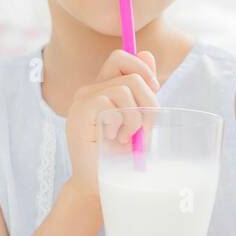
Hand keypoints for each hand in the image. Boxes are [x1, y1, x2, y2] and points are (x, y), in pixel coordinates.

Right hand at [64, 48, 160, 199]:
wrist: (100, 183)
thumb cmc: (120, 154)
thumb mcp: (140, 118)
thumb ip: (143, 89)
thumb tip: (147, 53)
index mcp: (103, 88)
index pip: (122, 57)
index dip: (143, 69)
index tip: (155, 91)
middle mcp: (90, 89)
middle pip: (130, 70)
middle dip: (148, 97)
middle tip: (144, 124)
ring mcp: (83, 98)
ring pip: (126, 88)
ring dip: (136, 117)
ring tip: (126, 136)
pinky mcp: (80, 111)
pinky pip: (113, 102)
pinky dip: (124, 122)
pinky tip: (114, 137)